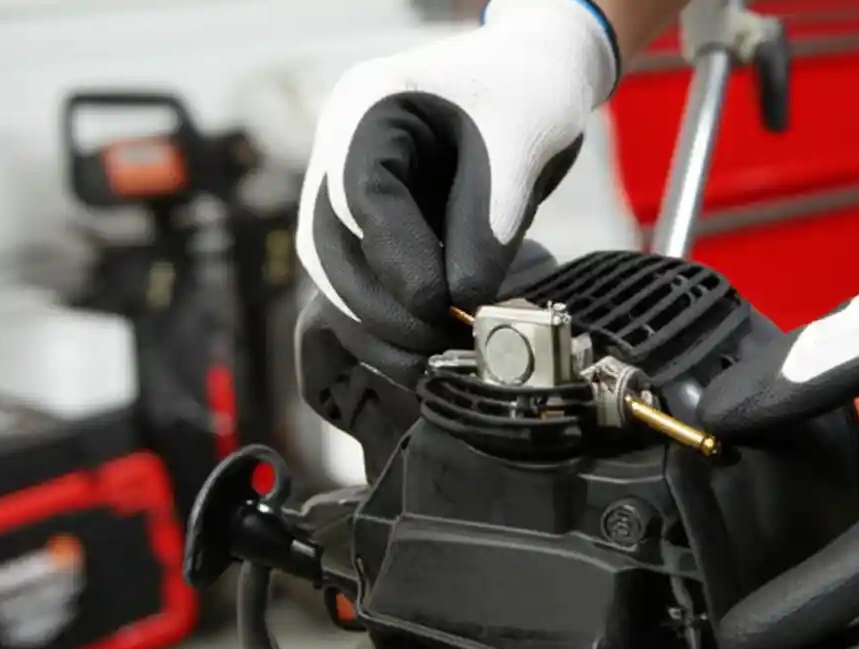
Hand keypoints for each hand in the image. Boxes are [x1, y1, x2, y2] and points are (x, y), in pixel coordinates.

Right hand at [296, 0, 616, 357]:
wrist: (530, 78)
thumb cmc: (526, 90)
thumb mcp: (522, 139)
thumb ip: (490, 218)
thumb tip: (464, 300)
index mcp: (368, 106)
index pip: (359, 194)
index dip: (394, 257)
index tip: (437, 305)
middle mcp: (342, 151)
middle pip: (328, 248)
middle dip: (380, 310)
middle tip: (441, 346)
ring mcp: (348, 193)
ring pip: (336, 279)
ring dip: (380, 331)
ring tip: (439, 361)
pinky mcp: (372, 231)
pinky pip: (363, 287)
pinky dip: (391, 326)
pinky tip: (432, 352)